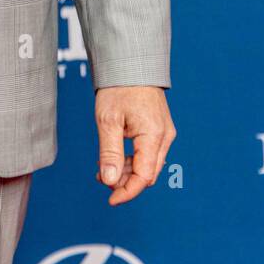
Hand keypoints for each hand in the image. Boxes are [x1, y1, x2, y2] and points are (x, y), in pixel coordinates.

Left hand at [94, 86, 175, 204]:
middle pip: (147, 174)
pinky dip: (132, 160)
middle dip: (125, 182)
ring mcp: (164, 133)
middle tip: (100, 178)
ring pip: (148, 165)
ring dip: (127, 172)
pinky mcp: (159, 128)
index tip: (110, 200)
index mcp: (154, 135)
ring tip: (102, 169)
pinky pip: (148, 153)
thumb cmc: (118, 88)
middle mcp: (164, 137)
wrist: (131, 63)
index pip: (144, 177)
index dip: (127, 192)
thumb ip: (110, 153)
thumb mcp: (108, 120)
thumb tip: (110, 182)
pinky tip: (114, 159)